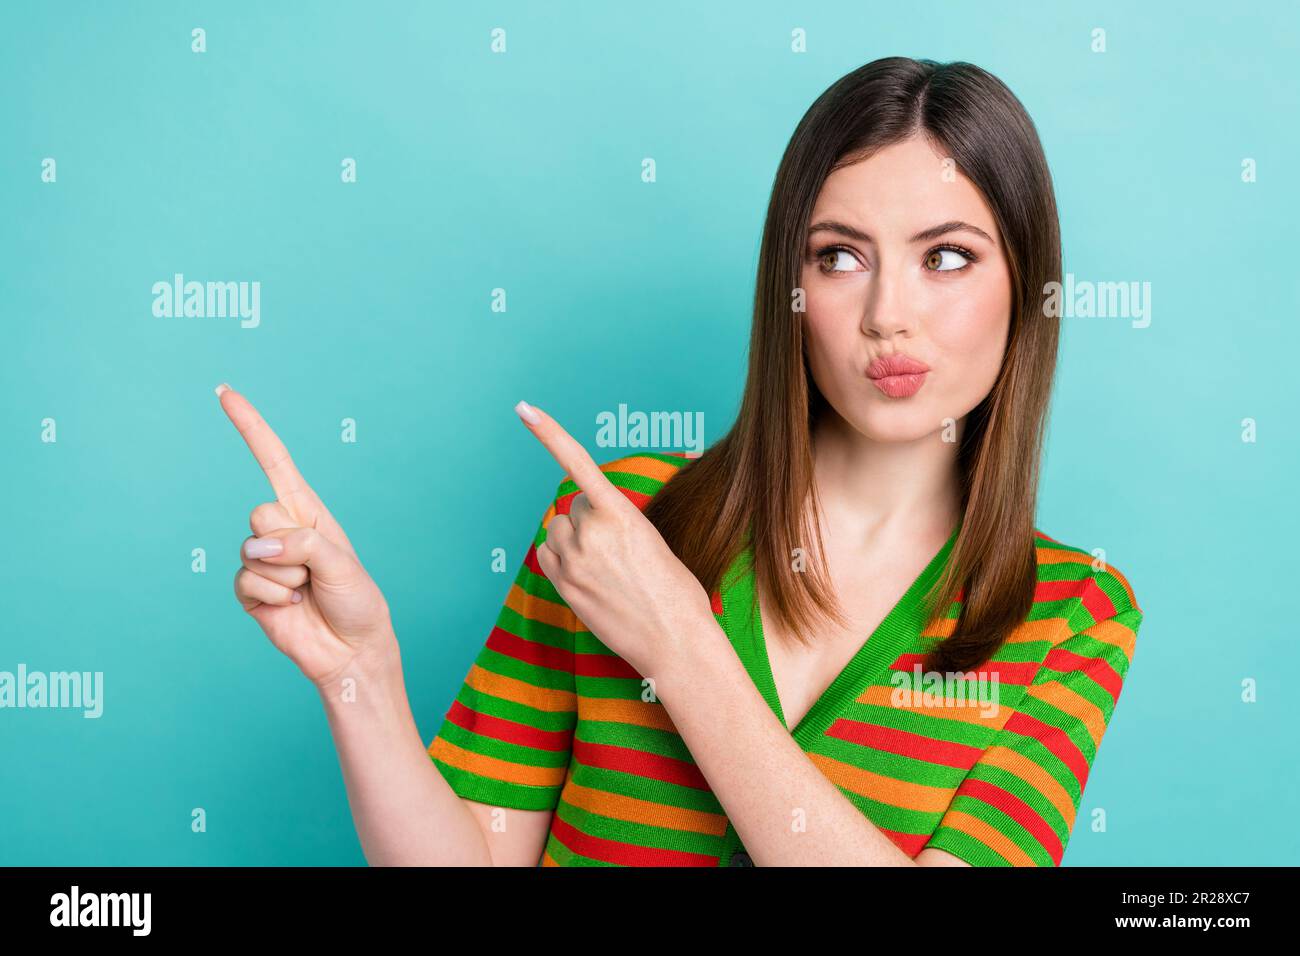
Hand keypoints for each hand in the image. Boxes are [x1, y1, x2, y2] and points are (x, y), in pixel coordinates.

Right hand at [218, 384, 393, 687]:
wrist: (351, 649)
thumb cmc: (356, 600)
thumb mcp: (340, 562)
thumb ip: (301, 545)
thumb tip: (256, 548)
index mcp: (308, 511)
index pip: (273, 461)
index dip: (250, 427)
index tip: (224, 392)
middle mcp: (282, 530)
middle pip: (260, 513)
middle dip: (289, 543)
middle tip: (313, 570)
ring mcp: (263, 561)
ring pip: (253, 552)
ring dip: (286, 577)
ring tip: (307, 592)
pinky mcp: (250, 591)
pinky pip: (246, 582)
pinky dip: (273, 597)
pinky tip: (292, 608)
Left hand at [514, 400, 712, 678]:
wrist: (675, 642)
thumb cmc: (677, 593)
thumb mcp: (655, 543)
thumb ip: (619, 525)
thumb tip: (593, 527)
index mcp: (621, 514)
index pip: (578, 464)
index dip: (549, 433)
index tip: (524, 409)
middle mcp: (591, 533)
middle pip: (574, 508)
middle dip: (589, 521)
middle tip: (619, 552)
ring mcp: (573, 561)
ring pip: (558, 532)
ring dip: (573, 541)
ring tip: (605, 569)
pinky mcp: (563, 585)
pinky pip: (547, 556)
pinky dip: (560, 560)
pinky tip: (586, 577)